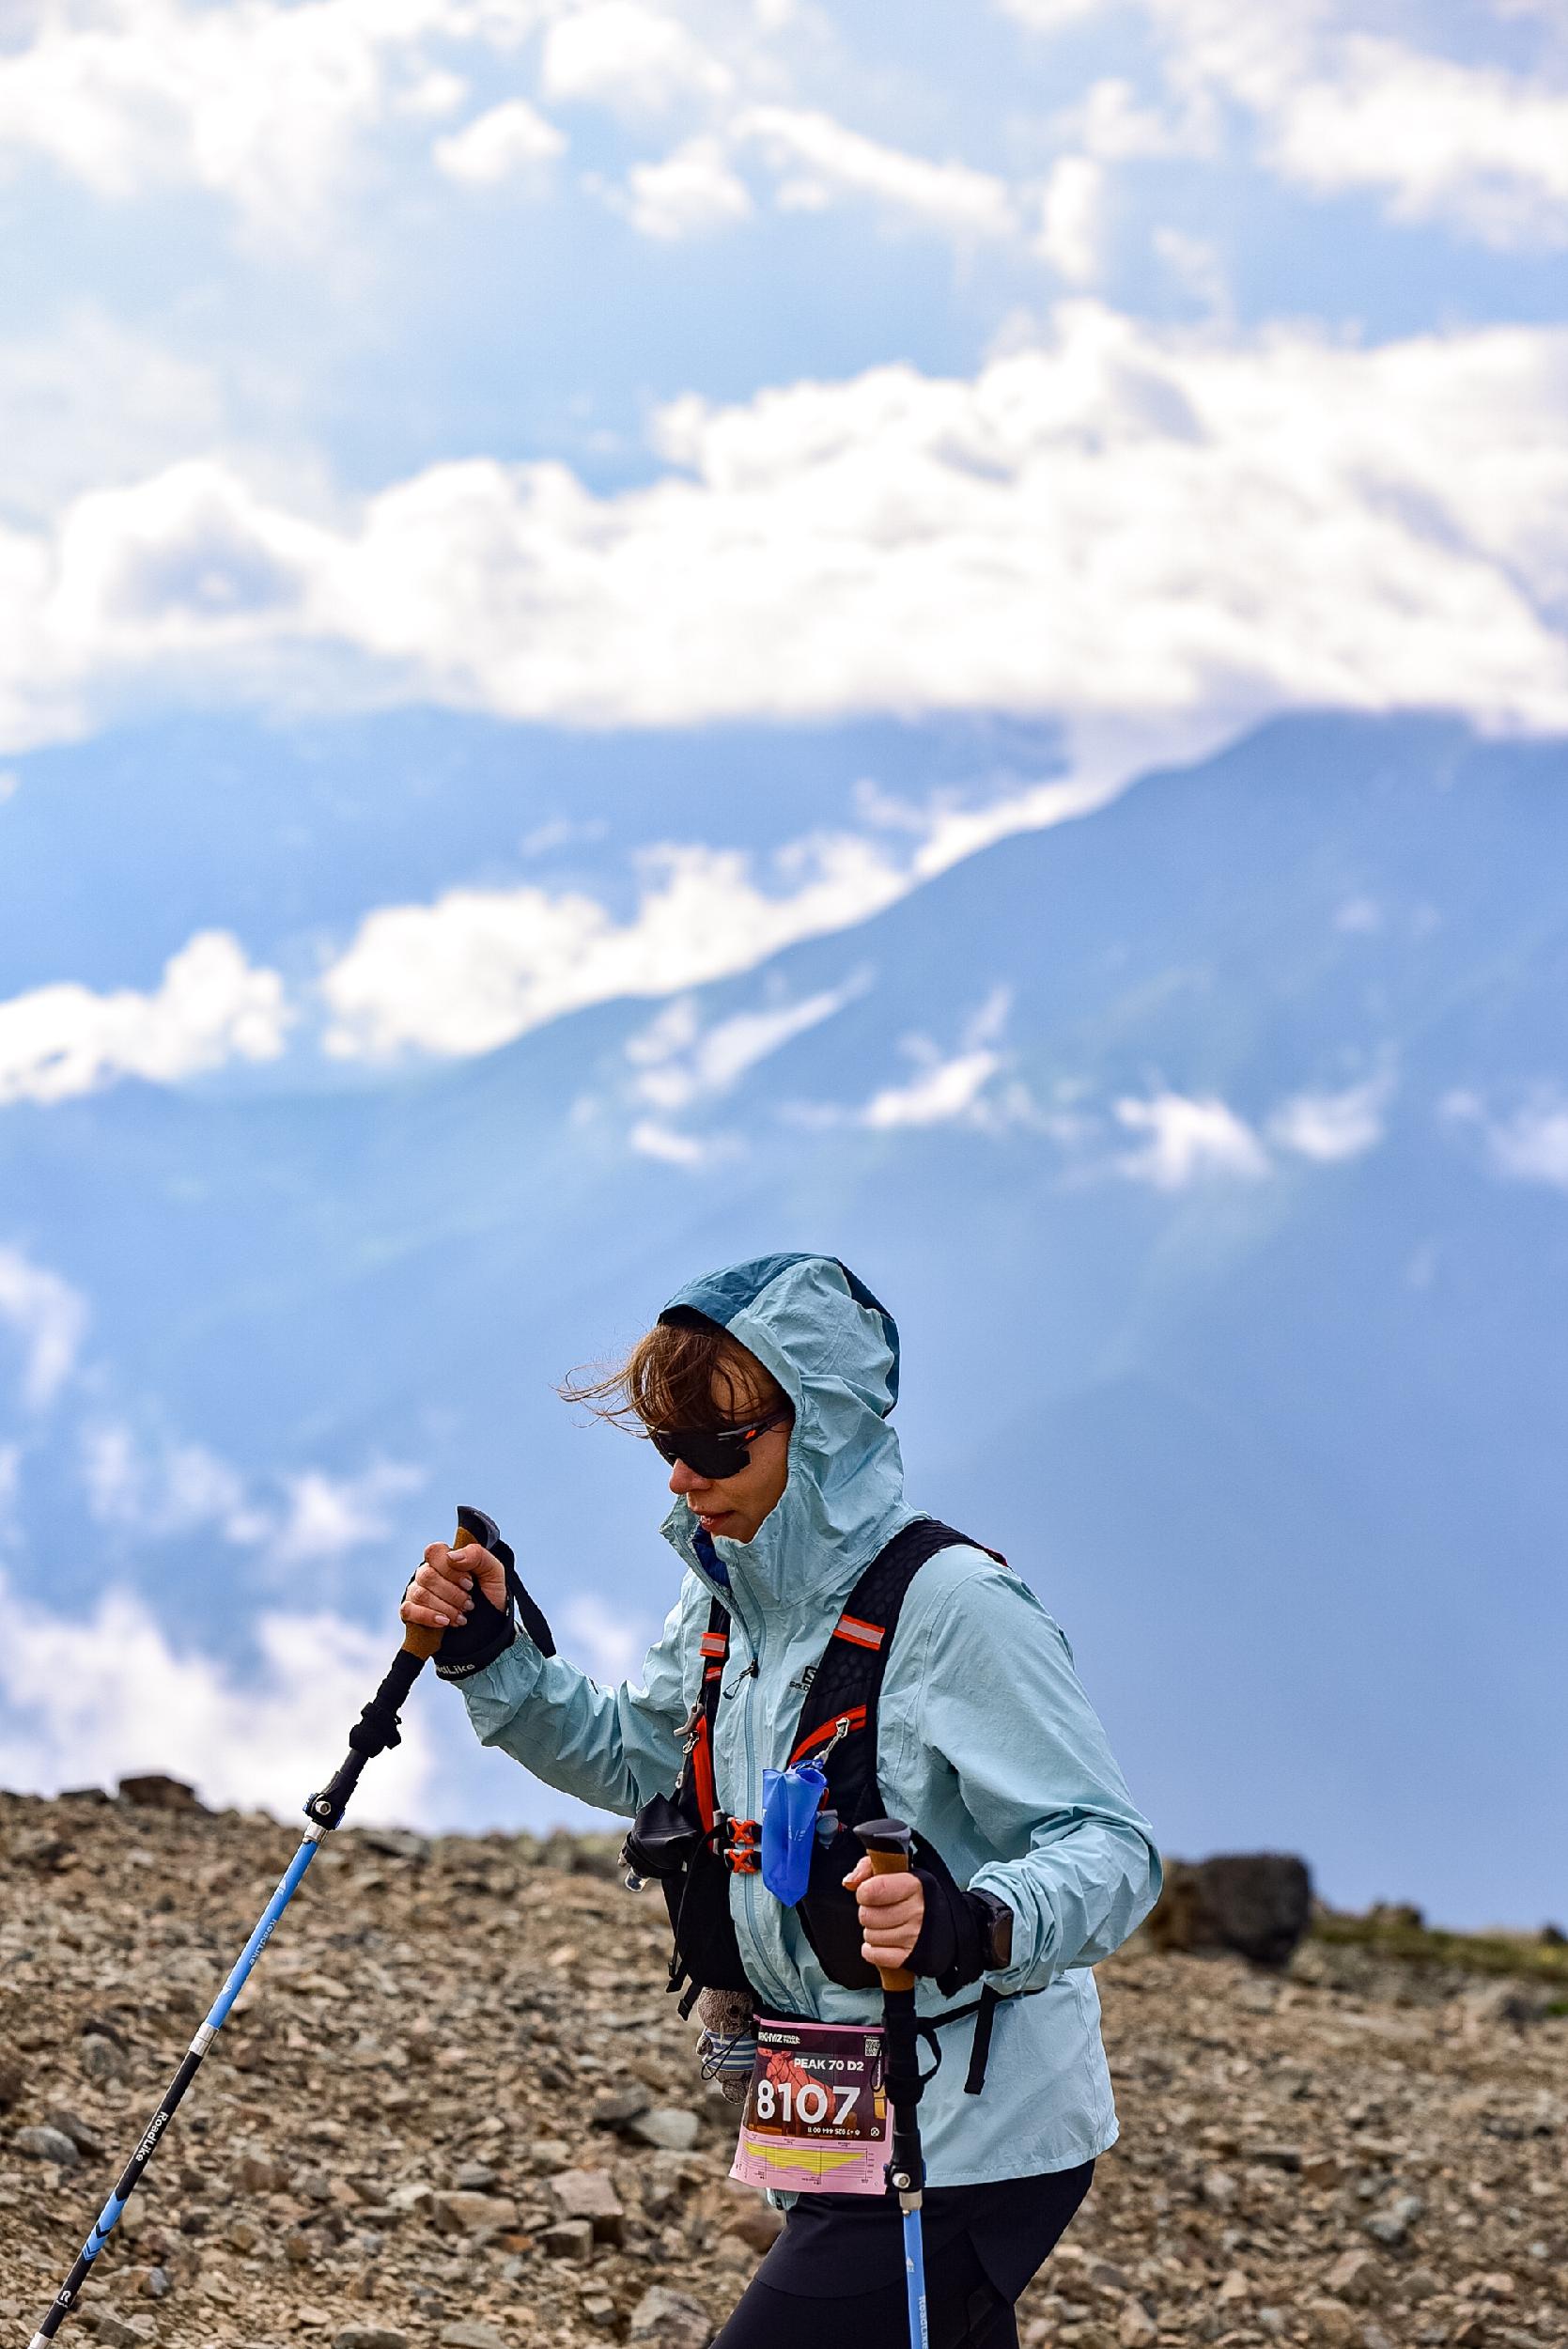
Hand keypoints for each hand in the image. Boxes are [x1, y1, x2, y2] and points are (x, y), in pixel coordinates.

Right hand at [401, 1540, 507, 1632]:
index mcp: (445, 1559)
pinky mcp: (411, 1611)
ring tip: (462, 1616)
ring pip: (420, 1594)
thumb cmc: (489, 1594)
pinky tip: (444, 1622)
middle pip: (427, 1575)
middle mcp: (427, 1573)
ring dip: (445, 1607)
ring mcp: (417, 1592)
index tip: (470, 1584)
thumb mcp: (493, 1572)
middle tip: (469, 1604)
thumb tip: (452, 1555)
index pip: (434, 1551)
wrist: (489, 1625)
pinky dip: (428, 1616)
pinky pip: (408, 1609)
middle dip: (453, 1594)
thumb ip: (477, 1556)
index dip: (451, 1569)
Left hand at [843, 1854, 924, 1973]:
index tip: (867, 1893)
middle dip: (867, 1913)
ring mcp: (916, 1936)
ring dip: (872, 1932)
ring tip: (885, 1925)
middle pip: (867, 1916)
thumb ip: (868, 1867)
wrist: (942, 1923)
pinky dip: (873, 1951)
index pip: (874, 1890)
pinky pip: (876, 1956)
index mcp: (914, 1885)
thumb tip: (849, 1882)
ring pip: (870, 1936)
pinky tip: (882, 1942)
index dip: (863, 1892)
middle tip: (878, 1910)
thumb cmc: (912, 1895)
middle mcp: (918, 1911)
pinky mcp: (912, 1957)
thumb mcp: (895, 1870)